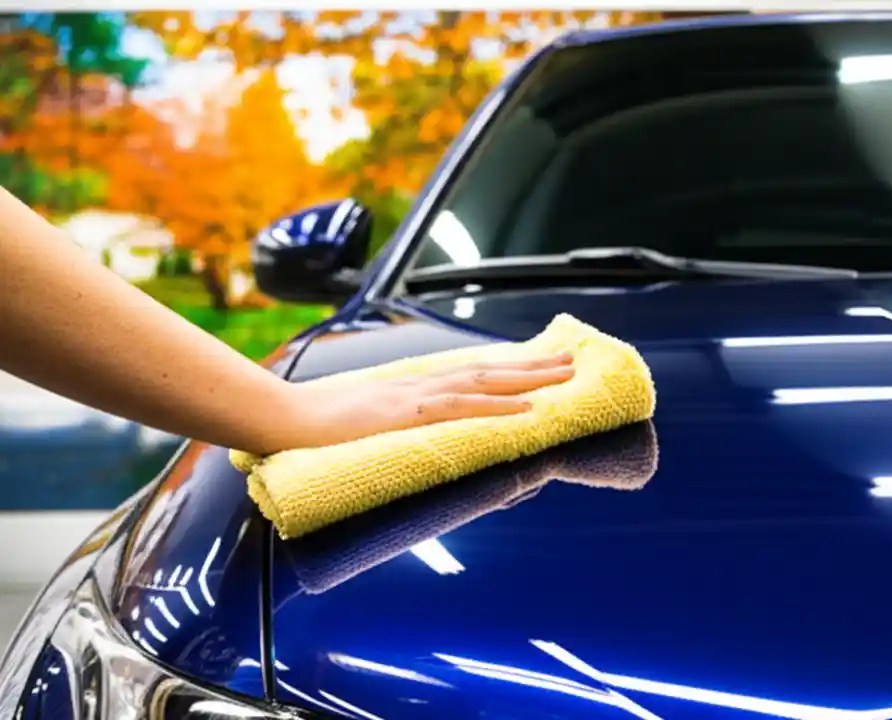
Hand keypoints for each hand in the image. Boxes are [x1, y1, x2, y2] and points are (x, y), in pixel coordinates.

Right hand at [261, 354, 574, 454]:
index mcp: (410, 388)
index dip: (507, 369)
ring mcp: (414, 397)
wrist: (281, 420)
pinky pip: (461, 409)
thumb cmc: (315, 428)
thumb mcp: (365, 425)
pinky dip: (497, 408)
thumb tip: (411, 436)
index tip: (539, 364)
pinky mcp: (407, 414)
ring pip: (483, 383)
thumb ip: (392, 427)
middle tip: (571, 360)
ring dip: (527, 379)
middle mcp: (419, 385)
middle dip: (531, 366)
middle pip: (486, 371)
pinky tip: (527, 410)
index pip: (469, 374)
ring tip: (563, 375)